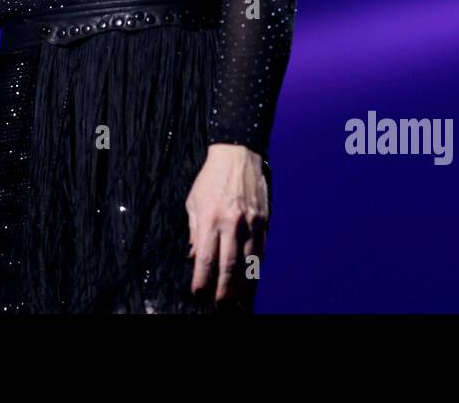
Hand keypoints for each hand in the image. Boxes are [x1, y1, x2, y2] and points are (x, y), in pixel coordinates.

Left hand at [186, 143, 268, 304]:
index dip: (202, 279)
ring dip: (242, 283)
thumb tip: (194, 256)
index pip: (206, 258)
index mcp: (210, 219)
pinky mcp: (264, 220)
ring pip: (249, 262)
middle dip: (223, 288)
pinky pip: (261, 249)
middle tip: (219, 302)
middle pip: (229, 265)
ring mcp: (251, 222)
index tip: (198, 292)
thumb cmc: (211, 178)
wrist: (237, 155)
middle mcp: (232, 223)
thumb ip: (194, 230)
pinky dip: (256, 266)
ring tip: (236, 296)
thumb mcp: (194, 202)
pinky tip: (251, 277)